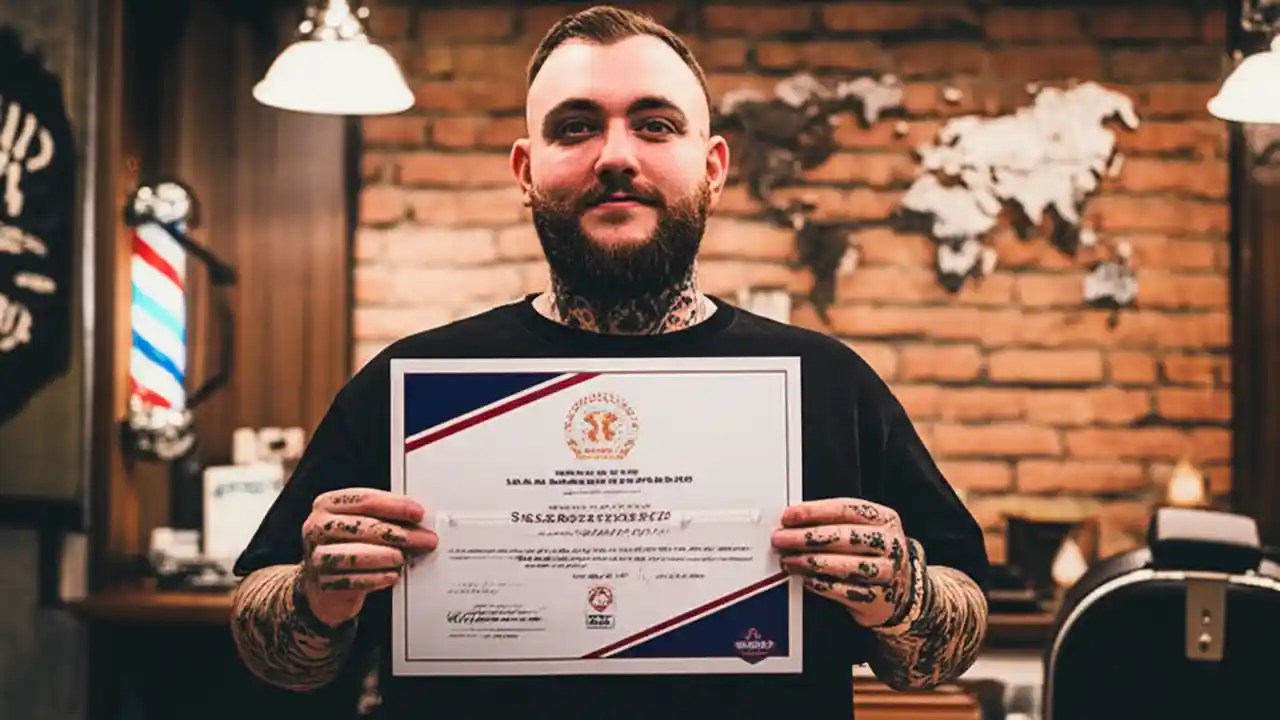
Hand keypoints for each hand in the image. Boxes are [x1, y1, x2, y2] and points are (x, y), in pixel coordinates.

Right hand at [299, 488, 437, 626]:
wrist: (324, 585)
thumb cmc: (348, 546)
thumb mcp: (361, 525)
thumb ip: (384, 518)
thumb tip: (418, 520)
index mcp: (327, 504)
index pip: (365, 500)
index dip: (395, 505)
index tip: (418, 513)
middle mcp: (317, 527)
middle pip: (362, 526)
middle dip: (398, 533)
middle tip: (424, 539)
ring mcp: (316, 556)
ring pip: (352, 554)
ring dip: (383, 556)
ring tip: (402, 558)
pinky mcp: (322, 583)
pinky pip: (350, 580)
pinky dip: (374, 578)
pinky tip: (390, 576)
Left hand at [771, 498, 922, 628]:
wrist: (901, 590)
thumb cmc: (873, 554)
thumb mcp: (863, 529)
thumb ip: (834, 522)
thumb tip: (793, 521)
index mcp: (885, 519)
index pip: (845, 509)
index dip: (813, 512)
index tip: (788, 516)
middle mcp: (889, 544)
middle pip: (841, 536)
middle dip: (804, 537)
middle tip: (780, 538)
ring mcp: (886, 572)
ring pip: (842, 564)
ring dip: (808, 562)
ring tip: (788, 560)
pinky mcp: (877, 598)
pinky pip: (842, 591)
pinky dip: (820, 584)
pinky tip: (805, 579)